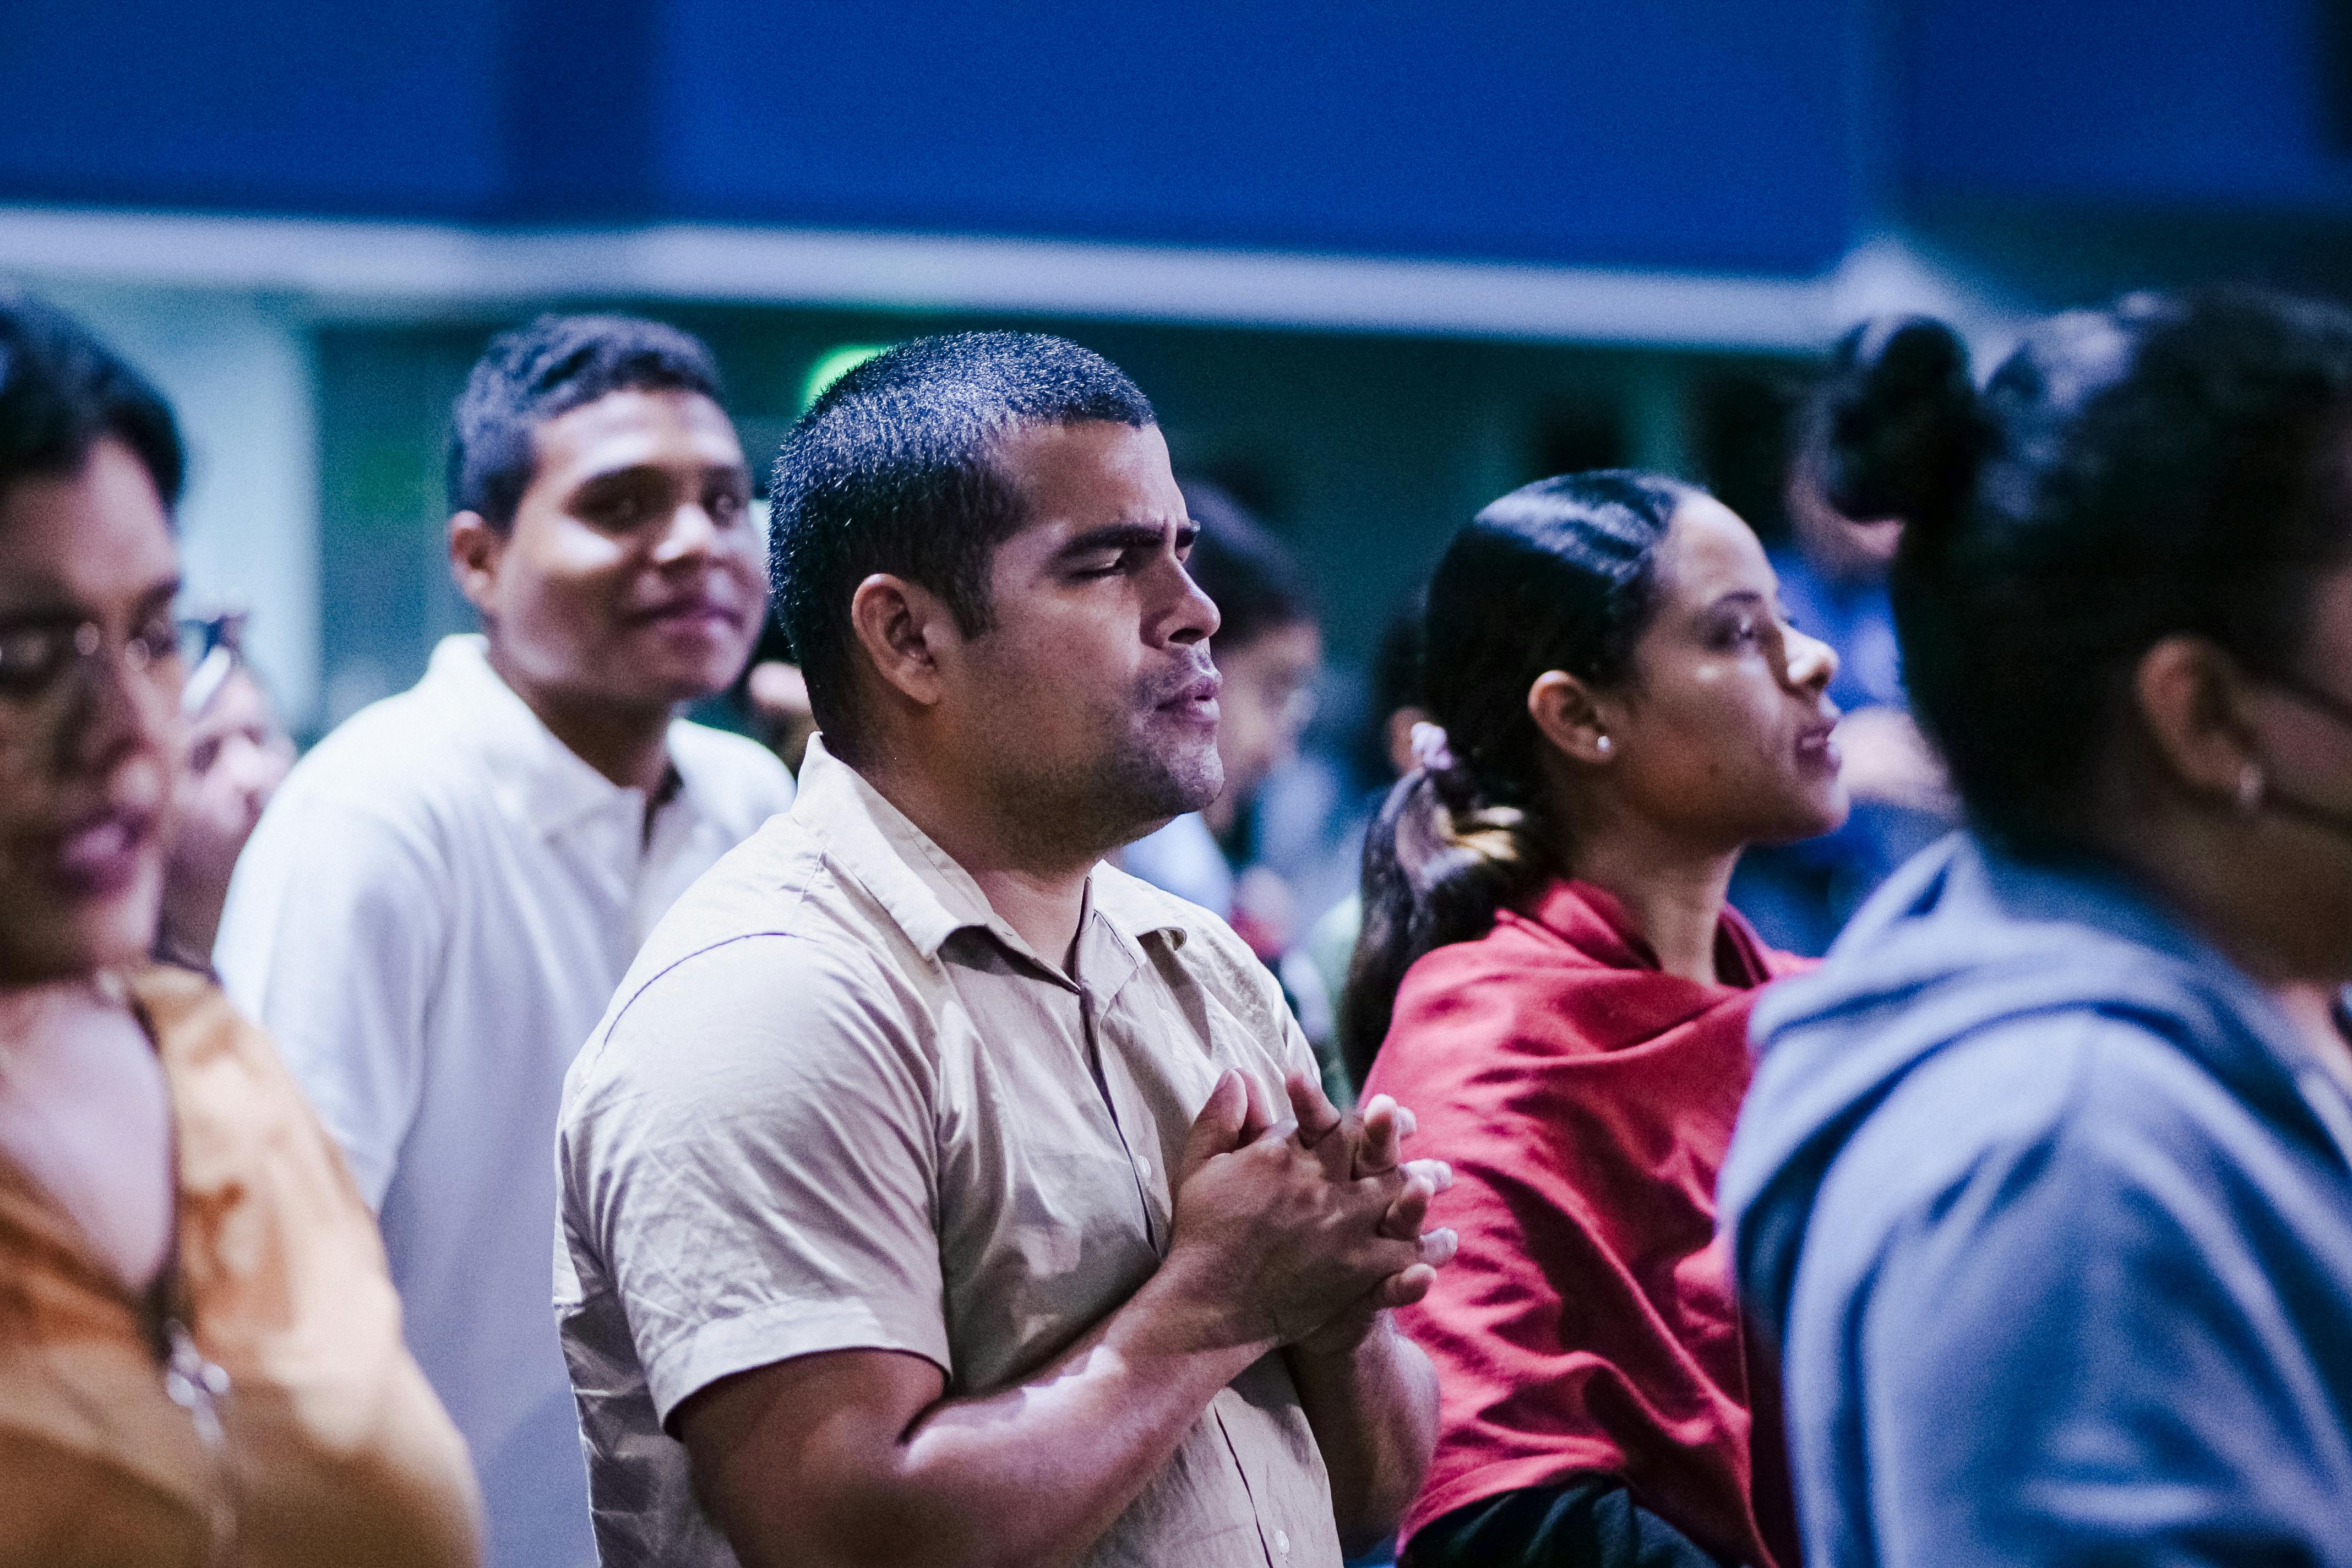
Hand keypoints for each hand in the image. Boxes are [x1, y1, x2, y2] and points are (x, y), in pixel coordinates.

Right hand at [1159, 1071, 1444, 1351]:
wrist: (1207, 1303)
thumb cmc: (1201, 1234)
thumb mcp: (1200, 1165)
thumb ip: (1222, 1117)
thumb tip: (1236, 1073)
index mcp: (1289, 1156)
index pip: (1339, 1124)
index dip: (1368, 1117)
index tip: (1390, 1109)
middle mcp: (1324, 1188)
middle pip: (1379, 1160)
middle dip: (1406, 1150)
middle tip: (1423, 1144)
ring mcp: (1344, 1231)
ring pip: (1399, 1204)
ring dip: (1423, 1195)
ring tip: (1442, 1186)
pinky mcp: (1354, 1274)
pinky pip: (1402, 1259)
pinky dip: (1425, 1254)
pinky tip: (1441, 1252)